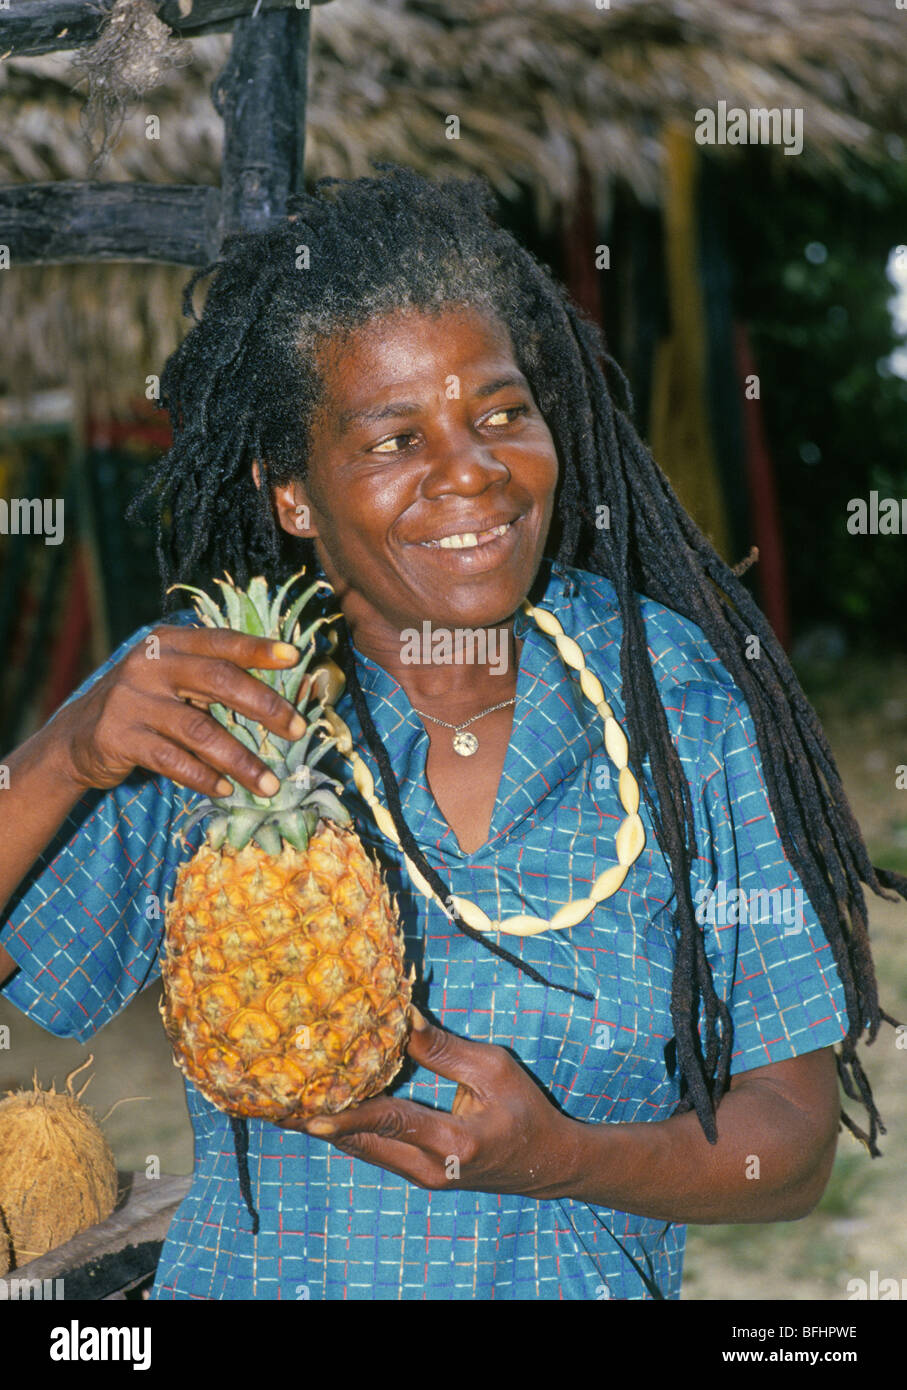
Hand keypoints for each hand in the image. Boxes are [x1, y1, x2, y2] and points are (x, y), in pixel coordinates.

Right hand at [58, 625, 304, 797]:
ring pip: (199, 729)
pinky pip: (172, 760)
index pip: (220, 641)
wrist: (77, 737)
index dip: (258, 649)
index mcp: (169, 642)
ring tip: (269, 783)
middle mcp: (149, 664)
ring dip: (240, 759)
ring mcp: (132, 700)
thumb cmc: (145, 704)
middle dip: (264, 706)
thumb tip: (279, 702)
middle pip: (218, 680)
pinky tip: (226, 790)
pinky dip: (203, 777)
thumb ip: (213, 679)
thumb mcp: (172, 678)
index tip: (294, 657)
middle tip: (298, 729)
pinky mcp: (119, 737)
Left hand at [281, 1010, 583, 1198]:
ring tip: (284, 1100)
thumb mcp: (493, 1070)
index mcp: (452, 1141)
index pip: (389, 1122)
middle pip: (360, 1143)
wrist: (546, 1163)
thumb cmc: (525, 1112)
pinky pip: (374, 1149)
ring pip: (362, 1149)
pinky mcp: (417, 1172)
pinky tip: (322, 1106)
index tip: (307, 1110)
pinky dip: (347, 1129)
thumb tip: (400, 1017)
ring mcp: (420, 1175)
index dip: (346, 1114)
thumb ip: (444, 1049)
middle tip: (274, 1097)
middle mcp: (428, 1167)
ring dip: (325, 1125)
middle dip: (316, 1121)